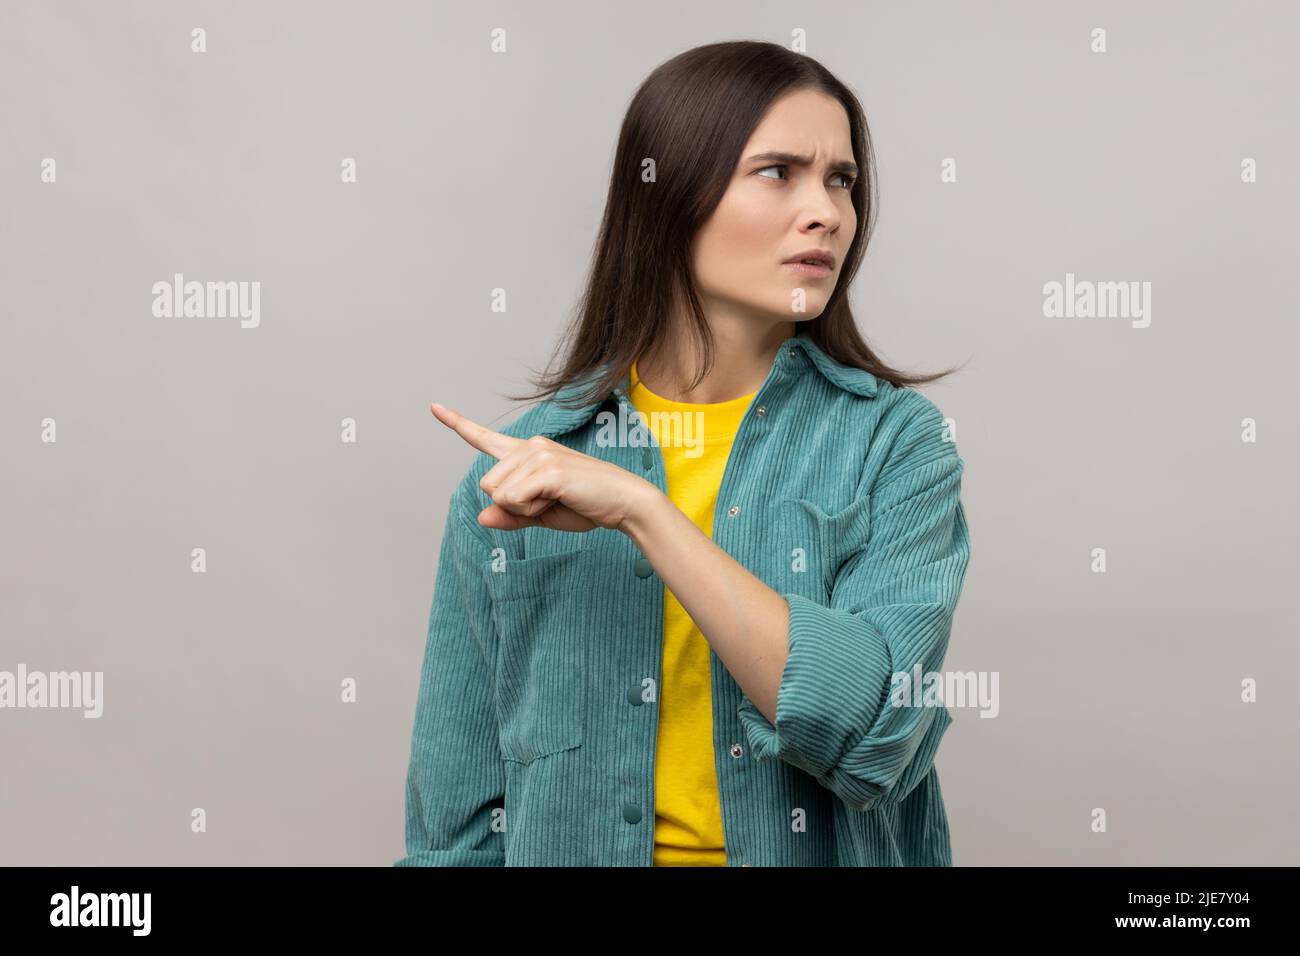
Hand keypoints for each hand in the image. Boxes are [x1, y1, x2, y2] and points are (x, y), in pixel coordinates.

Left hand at [430, 402, 659, 534]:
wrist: (623, 504)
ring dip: (524, 508)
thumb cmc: (586, 506)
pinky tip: (557, 501)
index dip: (457, 424)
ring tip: (556, 500)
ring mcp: (538, 454)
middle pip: (487, 484)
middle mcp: (530, 446)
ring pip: (498, 494)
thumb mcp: (541, 516)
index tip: (434, 406)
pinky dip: (532, 510)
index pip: (485, 438)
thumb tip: (482, 518)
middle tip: (548, 502)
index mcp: (527, 453)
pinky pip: (514, 500)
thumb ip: (510, 515)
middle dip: (512, 504)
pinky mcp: (547, 469)